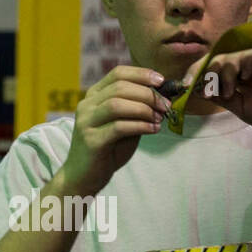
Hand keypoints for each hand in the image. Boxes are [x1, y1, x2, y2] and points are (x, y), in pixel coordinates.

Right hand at [61, 65, 170, 192]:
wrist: (84, 177)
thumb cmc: (108, 150)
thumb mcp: (125, 125)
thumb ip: (138, 110)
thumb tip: (163, 97)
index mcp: (94, 96)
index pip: (118, 74)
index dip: (141, 74)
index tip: (162, 81)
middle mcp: (87, 105)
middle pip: (119, 87)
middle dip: (147, 94)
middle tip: (166, 105)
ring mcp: (86, 122)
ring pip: (117, 104)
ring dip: (144, 109)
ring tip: (159, 118)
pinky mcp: (91, 140)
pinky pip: (118, 127)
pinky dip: (140, 126)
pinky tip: (153, 129)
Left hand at [187, 46, 251, 135]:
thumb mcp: (239, 107)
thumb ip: (219, 96)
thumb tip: (194, 90)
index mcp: (234, 78)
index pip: (210, 68)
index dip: (195, 73)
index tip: (183, 84)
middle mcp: (242, 67)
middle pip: (216, 59)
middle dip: (207, 73)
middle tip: (207, 89)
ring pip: (230, 56)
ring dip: (225, 72)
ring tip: (232, 91)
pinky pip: (251, 52)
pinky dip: (245, 63)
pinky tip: (247, 78)